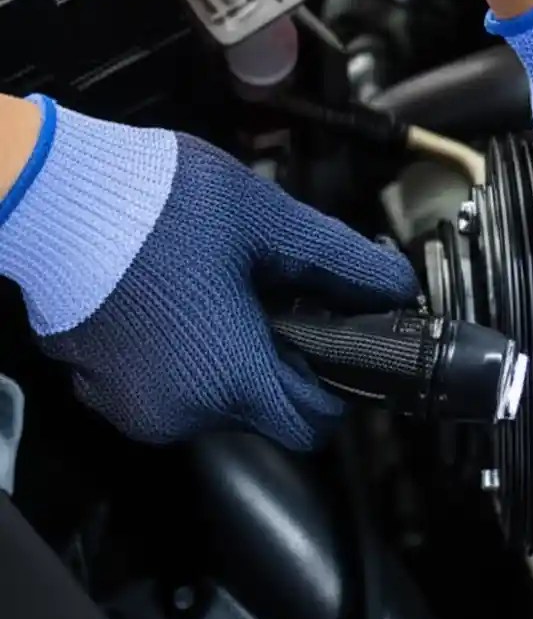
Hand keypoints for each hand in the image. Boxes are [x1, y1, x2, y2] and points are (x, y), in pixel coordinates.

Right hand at [0, 97, 418, 448]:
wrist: (49, 193)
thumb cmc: (160, 206)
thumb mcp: (274, 224)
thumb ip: (346, 266)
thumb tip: (397, 289)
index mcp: (231, 381)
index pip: (314, 425)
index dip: (335, 385)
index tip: (331, 340)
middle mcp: (180, 413)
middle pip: (265, 410)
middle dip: (279, 361)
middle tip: (268, 298)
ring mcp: (131, 406)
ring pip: (214, 400)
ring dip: (229, 356)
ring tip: (218, 291)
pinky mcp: (97, 387)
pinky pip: (164, 387)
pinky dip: (180, 356)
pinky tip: (176, 302)